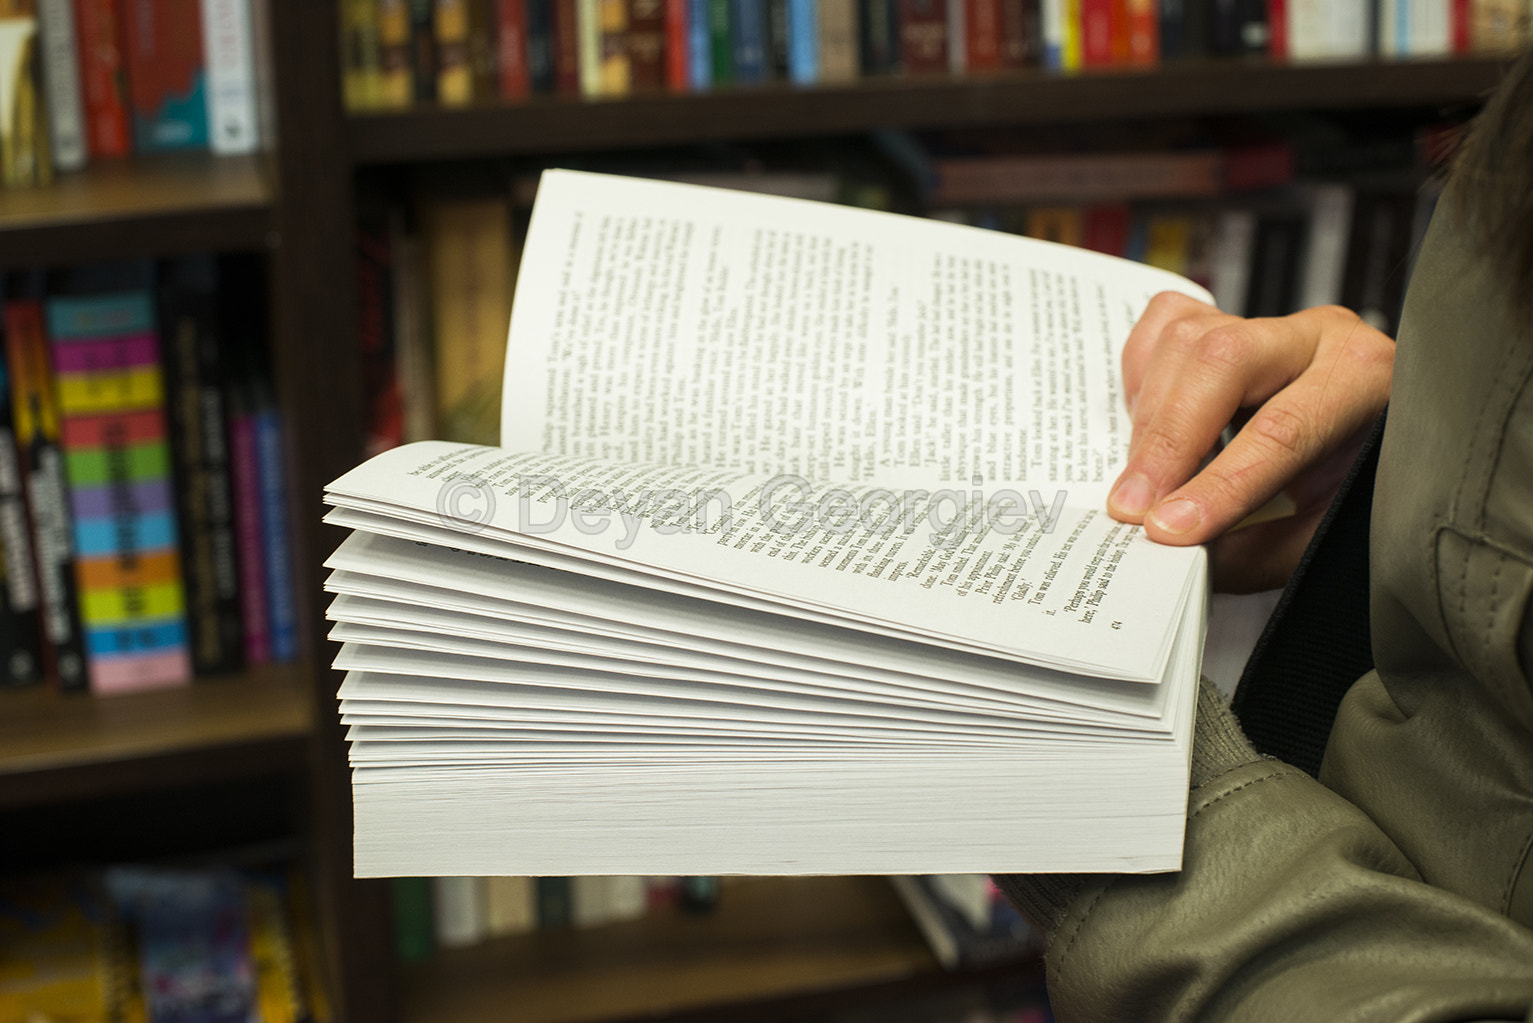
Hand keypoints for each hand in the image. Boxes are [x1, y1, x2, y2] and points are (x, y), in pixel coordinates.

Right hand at [1108, 293, 1393, 592]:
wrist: (1350, 458)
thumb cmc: (1342, 493)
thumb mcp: (1313, 537)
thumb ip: (1250, 549)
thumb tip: (1174, 554)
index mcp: (1362, 381)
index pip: (1283, 428)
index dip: (1219, 483)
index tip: (1169, 527)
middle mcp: (1314, 337)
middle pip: (1223, 359)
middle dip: (1168, 442)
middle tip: (1132, 508)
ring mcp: (1260, 323)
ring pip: (1184, 338)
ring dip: (1149, 417)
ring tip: (1144, 480)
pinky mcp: (1218, 320)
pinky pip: (1160, 325)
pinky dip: (1141, 377)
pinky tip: (1147, 426)